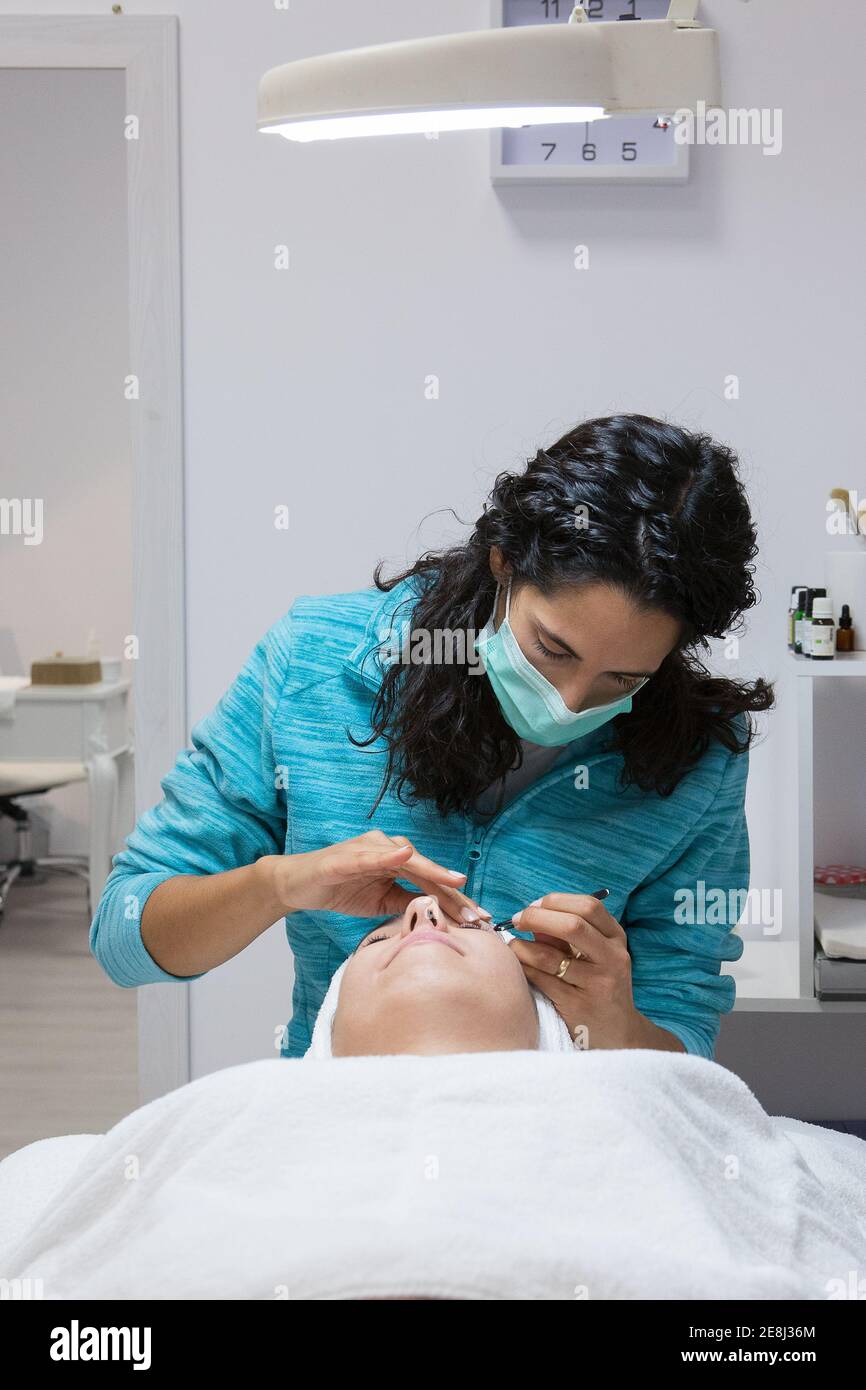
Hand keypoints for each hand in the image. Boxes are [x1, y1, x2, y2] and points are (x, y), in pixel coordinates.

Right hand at [268, 831, 491, 923]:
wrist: (300, 884)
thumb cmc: (341, 888)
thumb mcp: (381, 902)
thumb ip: (407, 902)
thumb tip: (437, 916)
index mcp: (399, 861)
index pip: (433, 882)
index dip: (456, 901)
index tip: (479, 920)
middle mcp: (389, 848)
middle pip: (428, 871)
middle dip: (453, 894)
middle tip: (476, 913)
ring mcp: (370, 848)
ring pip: (407, 860)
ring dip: (432, 872)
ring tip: (456, 882)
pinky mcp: (348, 856)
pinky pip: (372, 854)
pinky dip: (388, 855)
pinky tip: (405, 855)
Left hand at [506, 892, 638, 1049]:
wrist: (619, 1034)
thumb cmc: (599, 986)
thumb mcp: (593, 956)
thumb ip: (566, 934)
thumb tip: (532, 914)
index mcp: (616, 938)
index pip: (588, 906)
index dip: (556, 901)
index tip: (534, 906)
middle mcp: (612, 958)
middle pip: (572, 925)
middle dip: (536, 917)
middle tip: (516, 919)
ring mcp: (597, 983)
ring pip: (549, 956)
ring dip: (522, 946)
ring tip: (513, 946)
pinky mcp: (578, 1005)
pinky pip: (541, 980)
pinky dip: (523, 968)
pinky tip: (519, 967)